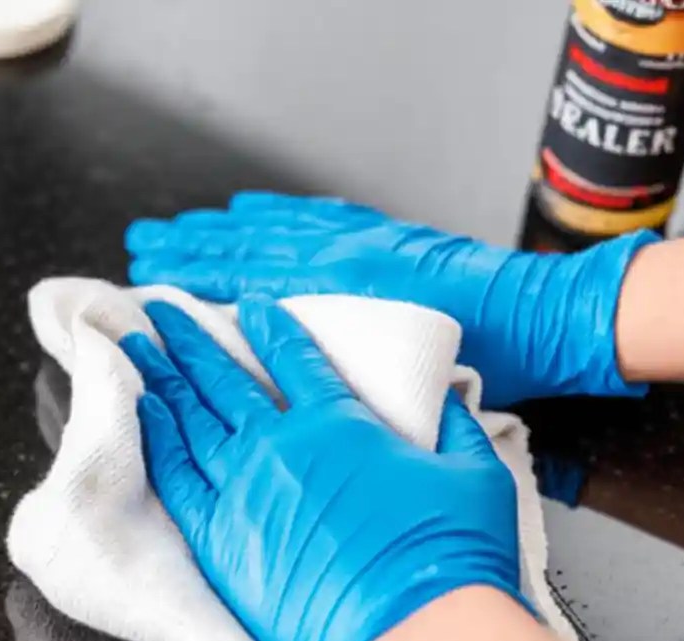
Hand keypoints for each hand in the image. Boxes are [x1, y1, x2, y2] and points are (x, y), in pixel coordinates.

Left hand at [119, 297, 529, 640]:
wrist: (414, 634)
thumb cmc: (451, 559)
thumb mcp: (475, 475)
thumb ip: (455, 429)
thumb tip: (451, 401)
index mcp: (340, 422)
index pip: (293, 357)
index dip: (268, 326)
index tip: (249, 306)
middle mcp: (282, 445)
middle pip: (223, 378)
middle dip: (190, 339)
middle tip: (161, 310)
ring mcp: (245, 489)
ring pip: (190, 418)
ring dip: (162, 377)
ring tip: (138, 346)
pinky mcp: (221, 539)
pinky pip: (177, 478)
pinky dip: (157, 440)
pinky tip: (142, 414)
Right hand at [126, 191, 657, 406]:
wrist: (543, 319)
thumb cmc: (484, 360)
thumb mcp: (405, 382)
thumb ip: (344, 377)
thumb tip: (290, 389)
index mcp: (341, 297)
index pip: (247, 285)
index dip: (195, 284)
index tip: (153, 284)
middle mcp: (341, 259)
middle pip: (245, 250)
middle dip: (188, 249)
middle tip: (140, 247)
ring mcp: (360, 241)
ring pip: (270, 230)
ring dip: (217, 228)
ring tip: (175, 227)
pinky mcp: (380, 234)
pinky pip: (312, 215)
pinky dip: (275, 211)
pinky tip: (248, 208)